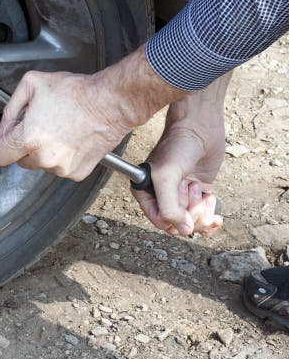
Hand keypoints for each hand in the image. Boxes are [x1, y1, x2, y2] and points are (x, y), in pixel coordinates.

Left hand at [0, 46, 186, 180]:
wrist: (111, 102)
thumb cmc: (76, 92)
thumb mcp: (32, 85)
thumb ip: (10, 111)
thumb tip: (0, 133)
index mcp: (29, 138)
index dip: (3, 144)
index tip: (11, 137)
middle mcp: (44, 157)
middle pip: (20, 161)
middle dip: (25, 146)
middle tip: (41, 126)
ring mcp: (62, 168)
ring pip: (41, 165)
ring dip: (44, 152)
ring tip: (60, 130)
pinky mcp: (77, 172)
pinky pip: (60, 168)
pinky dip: (63, 157)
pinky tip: (71, 139)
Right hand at [132, 93, 226, 235]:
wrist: (199, 127)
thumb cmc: (177, 146)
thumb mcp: (166, 177)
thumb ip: (169, 206)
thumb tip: (182, 231)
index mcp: (146, 193)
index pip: (160, 221)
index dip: (175, 218)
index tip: (183, 203)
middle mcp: (162, 197)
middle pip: (179, 224)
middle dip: (190, 211)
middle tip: (190, 187)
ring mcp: (181, 196)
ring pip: (193, 222)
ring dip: (201, 210)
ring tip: (199, 189)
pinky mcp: (198, 193)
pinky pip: (205, 216)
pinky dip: (211, 214)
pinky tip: (212, 201)